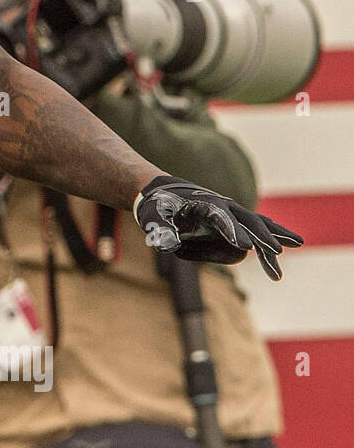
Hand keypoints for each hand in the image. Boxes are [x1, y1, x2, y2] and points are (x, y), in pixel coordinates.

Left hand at [134, 175, 302, 279]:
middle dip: (263, 238)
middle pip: (249, 223)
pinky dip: (275, 235)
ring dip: (273, 241)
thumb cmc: (158, 207)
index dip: (232, 233)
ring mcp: (231, 214)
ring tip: (294, 248)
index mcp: (204, 206)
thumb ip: (161, 230)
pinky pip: (258, 228)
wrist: (164, 194)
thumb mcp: (153, 217)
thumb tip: (166, 245)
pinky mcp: (233, 221)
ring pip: (259, 226)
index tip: (245, 248)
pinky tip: (292, 241)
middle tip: (277, 253)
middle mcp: (223, 208)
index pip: (222, 220)